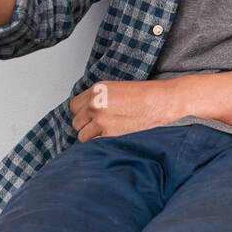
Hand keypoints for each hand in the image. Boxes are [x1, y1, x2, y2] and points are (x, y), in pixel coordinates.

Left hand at [68, 79, 185, 141]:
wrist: (158, 102)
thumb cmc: (141, 95)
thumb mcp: (114, 89)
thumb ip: (97, 98)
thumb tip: (86, 111)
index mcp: (96, 90)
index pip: (74, 106)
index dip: (81, 112)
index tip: (87, 116)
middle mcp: (95, 104)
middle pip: (76, 121)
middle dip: (84, 124)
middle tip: (95, 125)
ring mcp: (101, 119)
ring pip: (81, 135)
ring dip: (89, 135)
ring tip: (101, 133)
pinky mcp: (109, 133)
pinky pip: (93, 142)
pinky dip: (98, 143)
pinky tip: (108, 137)